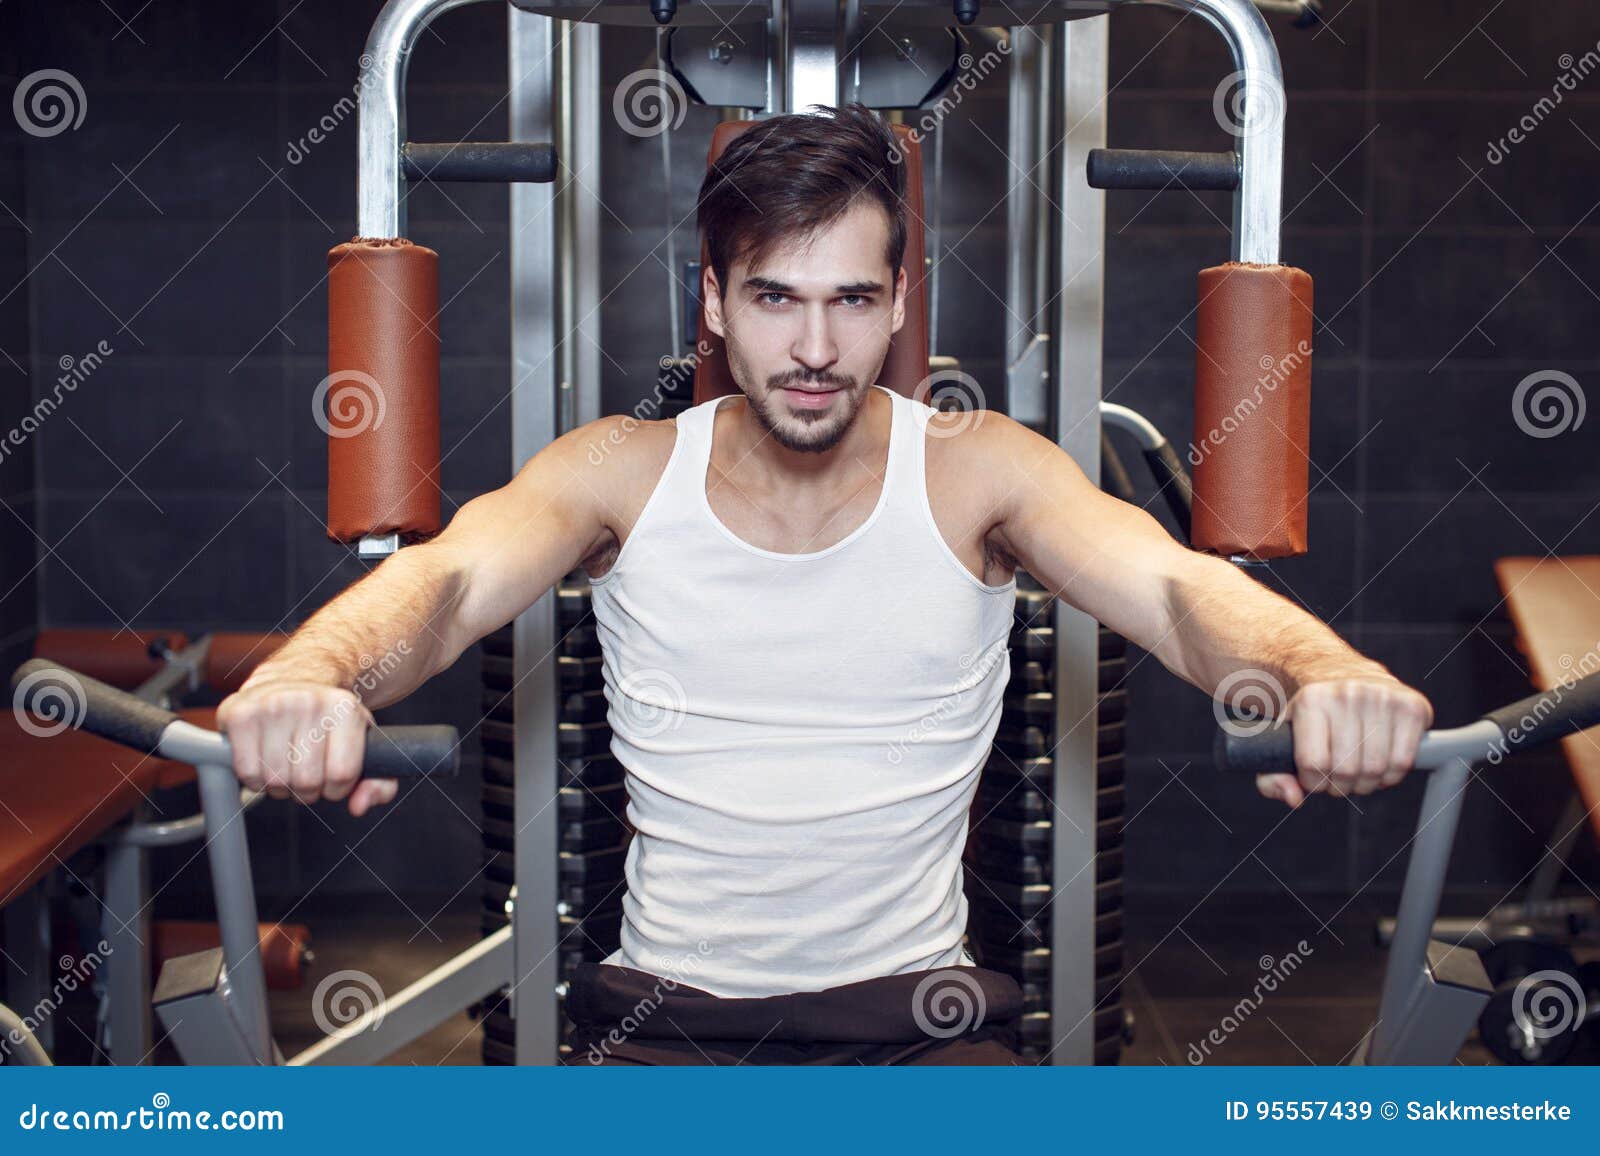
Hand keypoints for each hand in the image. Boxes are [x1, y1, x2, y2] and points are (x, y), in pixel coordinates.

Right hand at [215, 680, 397, 816]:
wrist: (294, 677)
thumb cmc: (330, 719)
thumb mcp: (366, 744)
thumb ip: (380, 783)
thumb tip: (359, 806)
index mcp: (344, 708)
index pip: (341, 775)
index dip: (337, 788)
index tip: (332, 776)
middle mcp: (308, 701)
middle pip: (306, 782)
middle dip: (308, 789)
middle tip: (307, 771)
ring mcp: (270, 705)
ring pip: (275, 781)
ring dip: (281, 786)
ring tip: (287, 765)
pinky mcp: (238, 714)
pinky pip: (246, 772)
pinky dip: (255, 779)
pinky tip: (265, 760)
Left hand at [1257, 675, 1432, 807]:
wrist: (1340, 671)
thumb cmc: (1310, 713)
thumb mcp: (1281, 737)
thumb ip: (1273, 775)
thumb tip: (1294, 798)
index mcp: (1311, 699)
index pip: (1314, 764)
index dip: (1313, 783)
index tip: (1314, 778)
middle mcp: (1348, 693)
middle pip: (1346, 770)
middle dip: (1340, 786)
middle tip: (1337, 779)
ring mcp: (1383, 697)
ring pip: (1376, 770)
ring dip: (1366, 784)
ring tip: (1356, 773)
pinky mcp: (1411, 706)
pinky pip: (1403, 762)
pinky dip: (1391, 776)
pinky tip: (1379, 766)